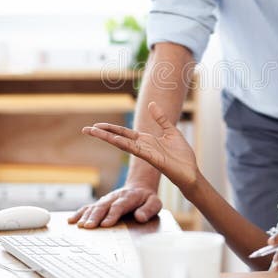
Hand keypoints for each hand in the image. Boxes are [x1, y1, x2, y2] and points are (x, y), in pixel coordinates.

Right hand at [68, 184, 161, 227]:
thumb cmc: (147, 199)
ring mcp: (106, 200)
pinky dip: (79, 213)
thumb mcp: (155, 203)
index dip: (112, 215)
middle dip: (95, 217)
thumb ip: (149, 209)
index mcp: (129, 197)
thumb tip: (140, 217)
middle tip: (88, 227)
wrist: (139, 187)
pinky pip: (88, 208)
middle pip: (103, 207)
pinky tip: (71, 221)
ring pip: (94, 207)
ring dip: (86, 216)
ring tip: (80, 226)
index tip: (106, 224)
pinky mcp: (100, 204)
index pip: (119, 206)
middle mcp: (115, 198)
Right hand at [81, 102, 199, 193]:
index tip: (96, 125)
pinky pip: (137, 150)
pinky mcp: (154, 159)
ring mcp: (146, 153)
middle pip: (119, 138)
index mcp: (146, 140)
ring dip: (109, 137)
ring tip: (94, 132)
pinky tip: (115, 140)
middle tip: (86, 129)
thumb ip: (161, 119)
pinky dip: (126, 144)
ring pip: (124, 144)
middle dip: (103, 133)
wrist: (191, 173)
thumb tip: (152, 104)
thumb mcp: (171, 131)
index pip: (124, 133)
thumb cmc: (182, 155)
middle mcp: (143, 147)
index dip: (110, 129)